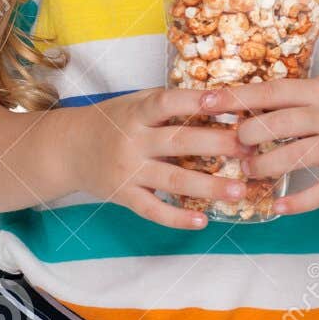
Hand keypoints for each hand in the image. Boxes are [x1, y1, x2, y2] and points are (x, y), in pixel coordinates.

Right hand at [60, 85, 253, 229]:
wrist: (68, 150)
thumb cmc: (114, 120)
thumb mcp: (135, 102)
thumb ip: (170, 104)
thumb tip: (222, 98)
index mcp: (137, 112)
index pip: (168, 103)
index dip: (196, 101)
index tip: (227, 100)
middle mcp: (133, 141)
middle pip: (180, 142)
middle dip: (218, 145)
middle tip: (250, 149)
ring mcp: (129, 171)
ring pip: (173, 180)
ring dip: (209, 186)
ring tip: (240, 190)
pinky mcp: (124, 196)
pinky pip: (154, 210)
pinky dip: (178, 218)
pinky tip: (203, 221)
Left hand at [209, 0, 318, 215]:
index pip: (271, 90)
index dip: (236, 97)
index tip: (205, 103)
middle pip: (276, 126)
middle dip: (245, 137)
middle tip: (226, 144)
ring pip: (292, 159)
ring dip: (262, 168)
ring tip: (244, 170)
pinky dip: (297, 203)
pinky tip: (276, 206)